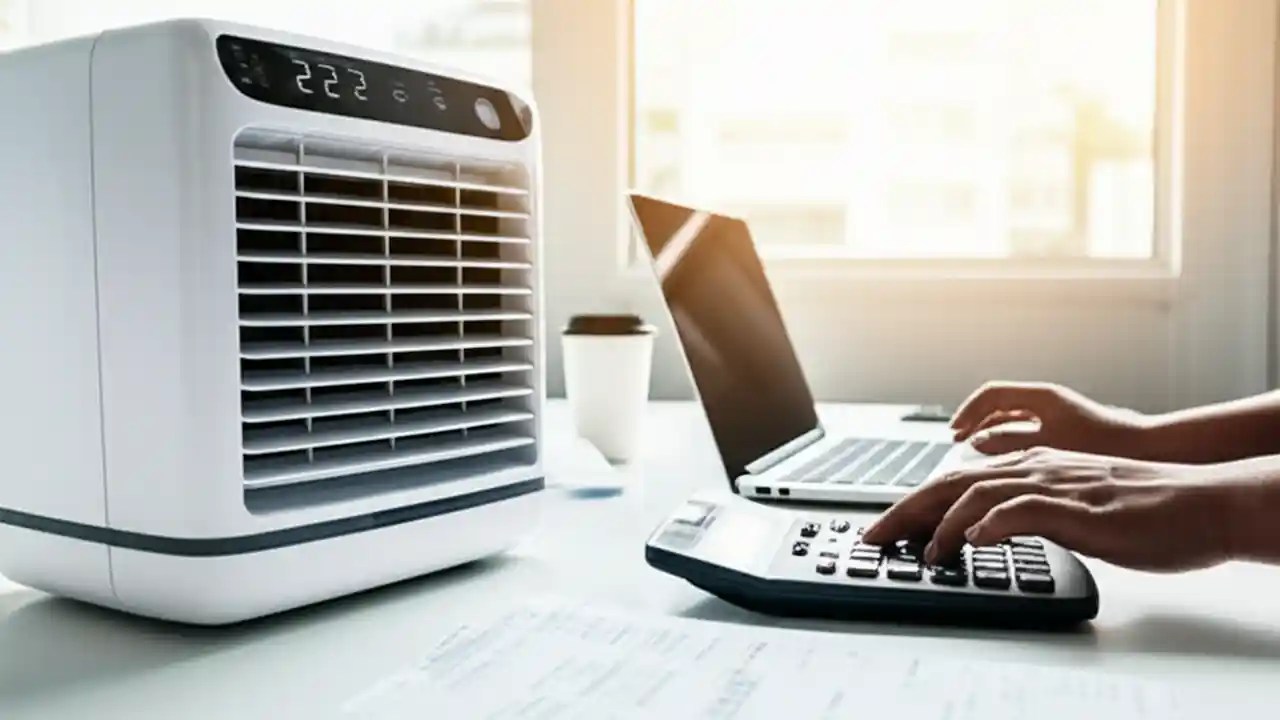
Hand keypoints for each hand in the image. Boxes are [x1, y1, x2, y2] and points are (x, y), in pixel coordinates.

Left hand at [861, 447, 1233, 571]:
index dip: (914, 504)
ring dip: (941, 524)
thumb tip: (990, 534)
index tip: (886, 529)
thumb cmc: (1140, 509)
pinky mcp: (1075, 506)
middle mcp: (1033, 468)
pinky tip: (974, 541)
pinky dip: (991, 525)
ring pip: (975, 493)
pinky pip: (1021, 511)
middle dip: (904, 511)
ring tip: (923, 554)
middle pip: (949, 483)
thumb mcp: (1071, 506)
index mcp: (1030, 466)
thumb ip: (1029, 512)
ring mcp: (1052, 484)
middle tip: (873, 539)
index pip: (956, 481)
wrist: (1197, 501)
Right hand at [951, 381, 1150, 456]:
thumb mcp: (1053, 444)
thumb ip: (1011, 442)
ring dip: (992, 438)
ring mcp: (1060, 420)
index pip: (990, 394)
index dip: (967, 412)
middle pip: (999, 408)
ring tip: (978, 459)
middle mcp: (1050, 404)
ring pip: (1014, 424)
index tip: (954, 432)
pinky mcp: (1070, 438)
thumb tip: (978, 443)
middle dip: (975, 426)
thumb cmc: (1113, 445)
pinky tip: (1009, 471)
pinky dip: (1012, 450)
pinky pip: (1029, 437)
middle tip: (959, 444)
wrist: (1158, 451)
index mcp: (1043, 398)